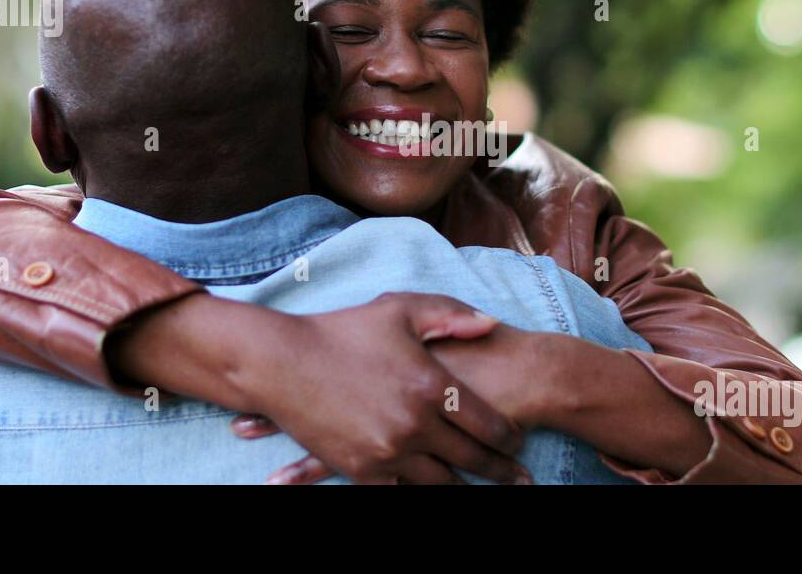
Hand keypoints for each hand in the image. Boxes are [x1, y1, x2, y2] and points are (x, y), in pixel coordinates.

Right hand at [236, 324, 558, 483]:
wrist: (281, 363)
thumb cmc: (343, 331)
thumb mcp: (400, 310)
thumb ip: (451, 314)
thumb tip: (492, 324)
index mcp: (431, 385)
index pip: (488, 423)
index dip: (510, 436)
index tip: (519, 441)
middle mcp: (415, 424)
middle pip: (472, 459)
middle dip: (501, 471)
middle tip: (520, 479)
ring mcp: (387, 452)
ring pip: (441, 483)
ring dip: (464, 487)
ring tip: (482, 489)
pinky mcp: (360, 470)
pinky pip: (401, 490)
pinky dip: (418, 489)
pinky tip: (433, 488)